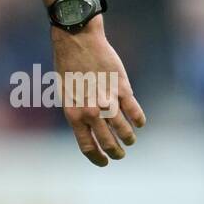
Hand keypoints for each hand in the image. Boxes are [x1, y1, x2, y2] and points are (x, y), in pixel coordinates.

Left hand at [51, 20, 145, 166]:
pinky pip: (135, 112)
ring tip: (131, 139)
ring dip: (129, 138)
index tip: (105, 162)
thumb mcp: (64, 93)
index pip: (88, 147)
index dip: (98, 158)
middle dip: (116, 152)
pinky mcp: (121, 89)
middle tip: (120, 154)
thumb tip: (88, 130)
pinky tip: (139, 122)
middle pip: (109, 143)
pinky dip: (139, 120)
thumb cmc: (66, 65)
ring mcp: (108, 101)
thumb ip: (76, 112)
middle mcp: (91, 112)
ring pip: (125, 131)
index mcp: (73, 114)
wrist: (77, 40)